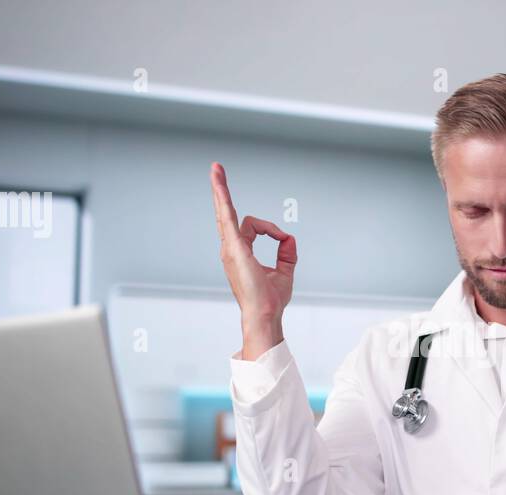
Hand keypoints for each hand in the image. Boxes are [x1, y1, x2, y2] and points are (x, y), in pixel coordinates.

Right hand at [209, 162, 297, 359]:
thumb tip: (289, 237)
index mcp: (240, 253)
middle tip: (217, 169)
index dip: (270, 229)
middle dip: (221, 192)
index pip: (250, 227)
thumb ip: (287, 252)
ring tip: (216, 169)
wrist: (266, 314)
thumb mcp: (285, 271)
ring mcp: (230, 248)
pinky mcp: (235, 248)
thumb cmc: (272, 299)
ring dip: (222, 189)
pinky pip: (228, 218)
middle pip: (225, 213)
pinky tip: (219, 184)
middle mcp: (230, 249)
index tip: (282, 237)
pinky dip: (224, 200)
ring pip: (225, 211)